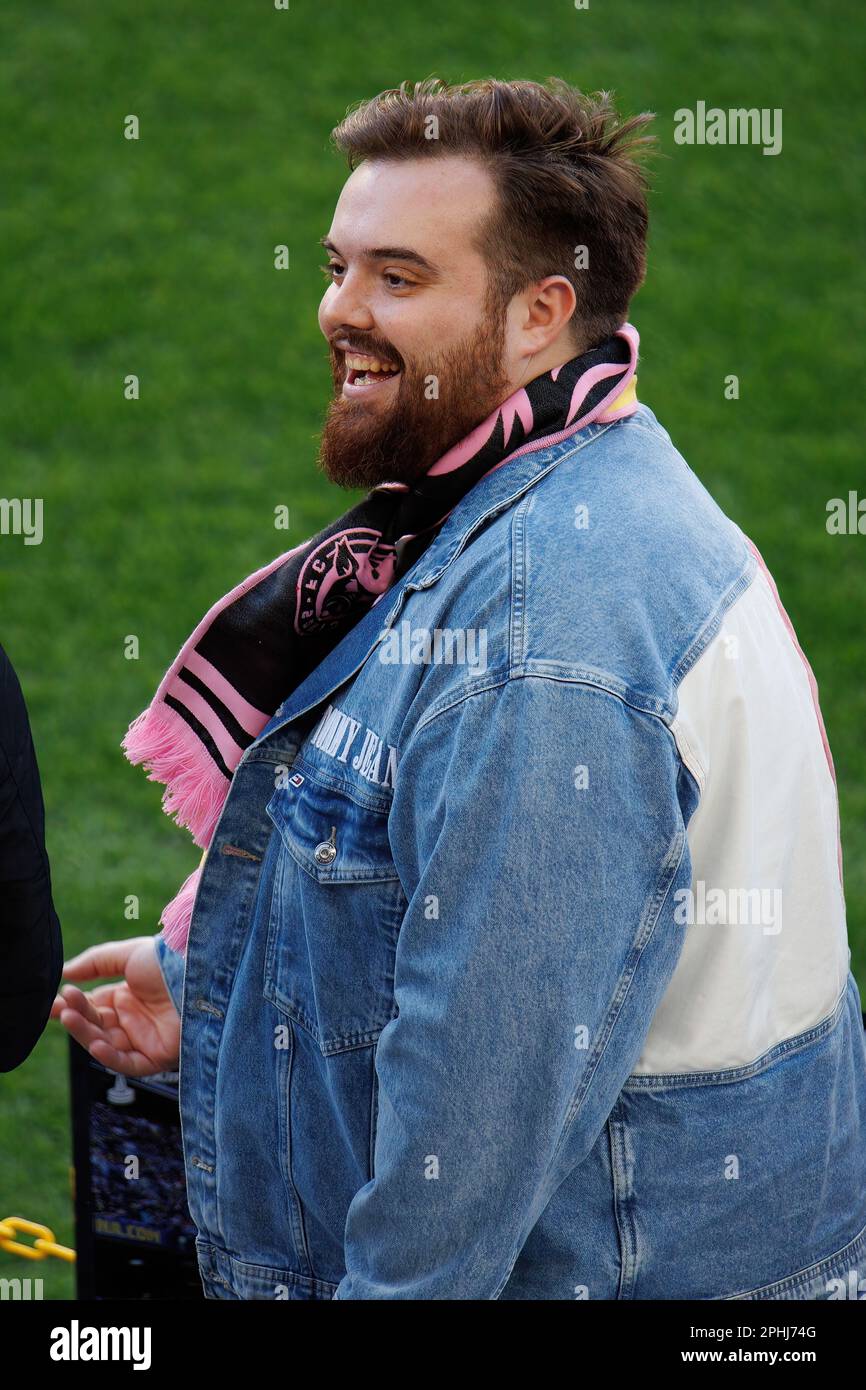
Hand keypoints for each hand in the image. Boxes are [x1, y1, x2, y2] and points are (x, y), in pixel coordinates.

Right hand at [50, 936, 180, 1075]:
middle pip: (96, 1025)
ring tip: (69, 1017)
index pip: (93, 1006)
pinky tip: (96, 1044)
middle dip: (77, 1017)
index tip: (52, 1003)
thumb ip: (95, 962)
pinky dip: (110, 1057)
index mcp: (127, 997)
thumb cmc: (167, 960)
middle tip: (59, 1007)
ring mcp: (144, 1038)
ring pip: (106, 1045)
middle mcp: (134, 1019)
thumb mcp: (127, 954)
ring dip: (86, 1034)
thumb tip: (64, 972)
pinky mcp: (157, 1056)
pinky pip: (128, 1063)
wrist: (201, 971)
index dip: (72, 1005)